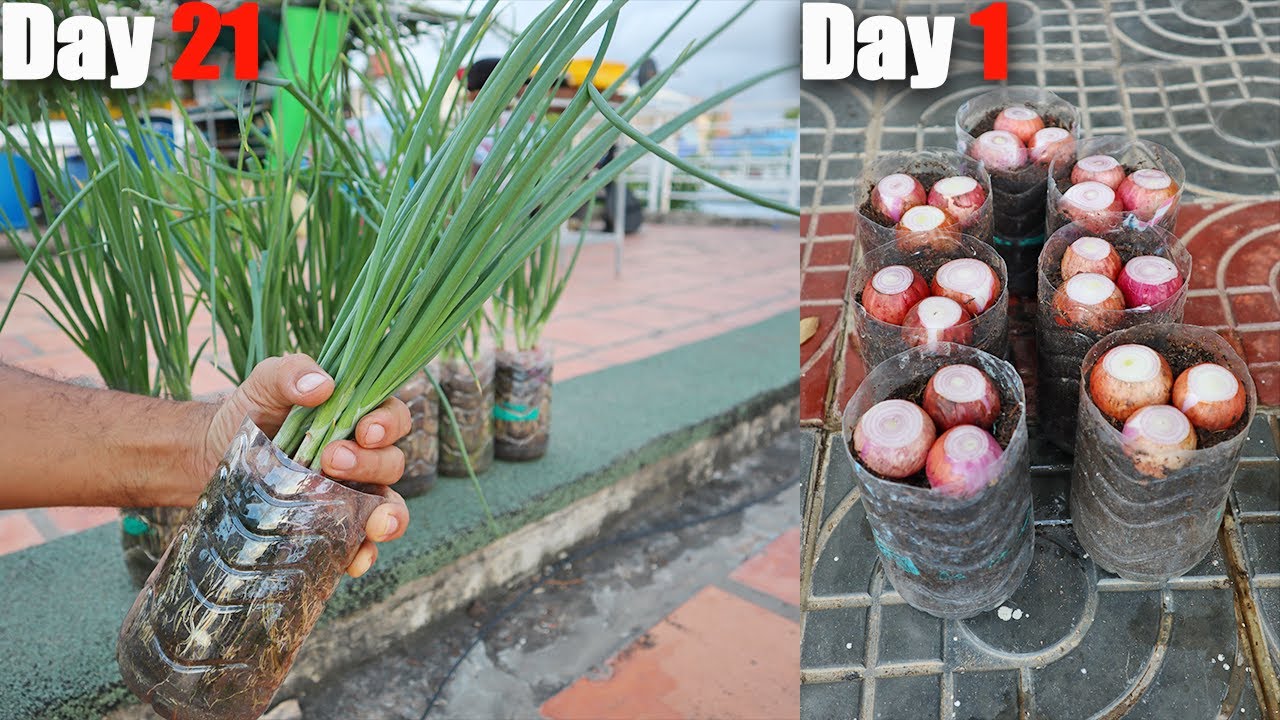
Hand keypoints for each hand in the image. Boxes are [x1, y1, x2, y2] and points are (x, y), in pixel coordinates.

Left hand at [202, 354, 411, 576]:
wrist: (211, 456)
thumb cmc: (249, 412)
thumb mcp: (264, 383)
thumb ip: (291, 371)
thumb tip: (322, 385)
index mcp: (358, 417)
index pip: (394, 417)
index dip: (389, 424)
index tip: (365, 430)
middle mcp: (364, 457)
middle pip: (392, 462)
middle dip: (370, 463)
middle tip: (330, 460)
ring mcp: (352, 496)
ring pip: (389, 506)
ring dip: (389, 515)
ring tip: (376, 523)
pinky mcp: (334, 527)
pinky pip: (361, 545)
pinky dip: (364, 554)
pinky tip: (354, 561)